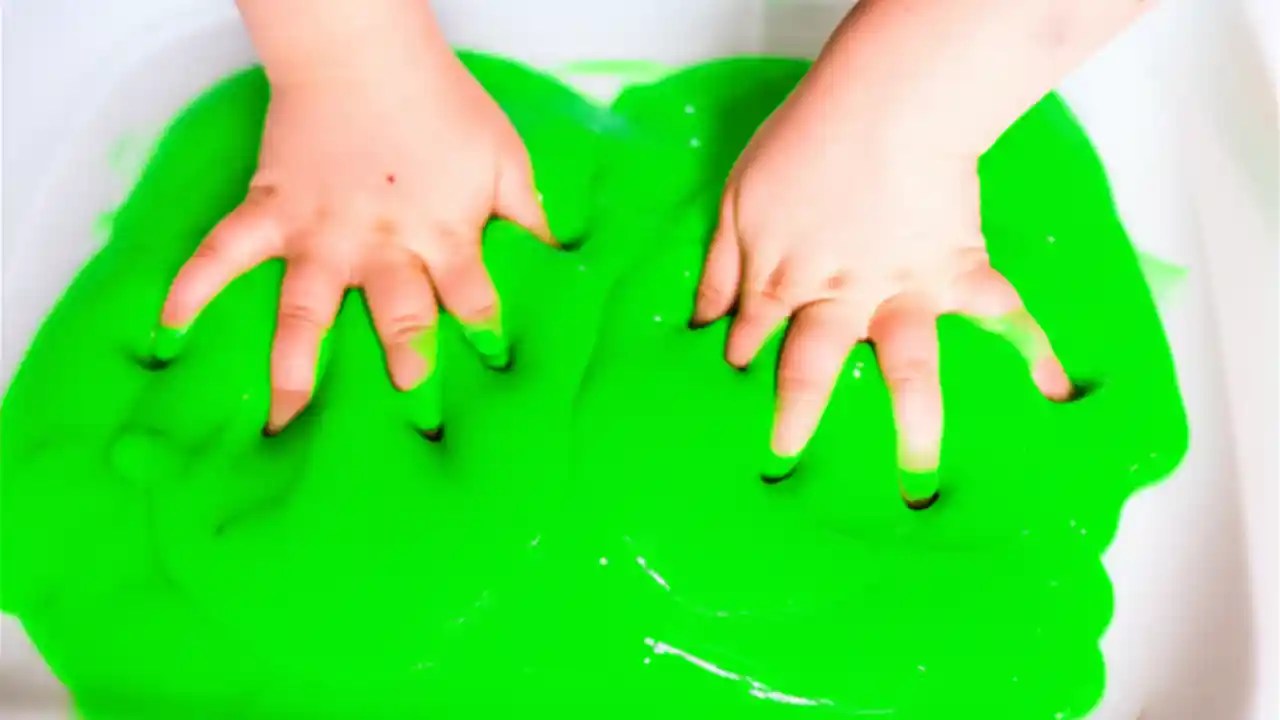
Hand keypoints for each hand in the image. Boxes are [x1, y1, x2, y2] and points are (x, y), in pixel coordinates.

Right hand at [152, 55, 550, 435]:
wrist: (364, 54)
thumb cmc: (442, 105)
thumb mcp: (503, 157)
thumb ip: (526, 213)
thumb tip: (557, 258)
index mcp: (444, 235)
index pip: (474, 300)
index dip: (485, 337)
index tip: (489, 383)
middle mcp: (383, 246)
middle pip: (398, 319)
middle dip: (402, 369)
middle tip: (401, 428)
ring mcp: (321, 233)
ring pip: (306, 310)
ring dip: (295, 366)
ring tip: (285, 424)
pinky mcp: (272, 210)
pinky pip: (224, 251)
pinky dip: (194, 285)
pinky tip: (170, 329)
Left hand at [692, 84, 1071, 507]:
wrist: (886, 109)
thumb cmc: (805, 144)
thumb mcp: (738, 199)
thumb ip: (720, 266)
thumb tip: (700, 322)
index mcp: (782, 280)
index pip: (753, 339)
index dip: (739, 372)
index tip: (729, 412)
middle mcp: (839, 302)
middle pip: (813, 373)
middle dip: (798, 424)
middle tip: (788, 469)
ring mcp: (901, 294)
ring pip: (906, 370)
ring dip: (915, 425)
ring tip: (920, 483)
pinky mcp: (957, 272)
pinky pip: (1001, 315)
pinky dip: (1035, 349)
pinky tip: (1058, 393)